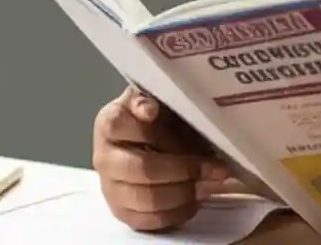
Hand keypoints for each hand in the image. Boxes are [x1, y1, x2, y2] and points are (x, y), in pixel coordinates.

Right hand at [93, 86, 239, 230]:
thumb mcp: (161, 99)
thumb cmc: (160, 117)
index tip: (187, 133)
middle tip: (216, 168)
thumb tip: (148, 109)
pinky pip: (148, 221)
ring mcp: (110, 187)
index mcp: (110, 122)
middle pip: (142, 169)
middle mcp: (104, 157)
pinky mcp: (122, 211)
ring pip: (147, 199)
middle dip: (184, 169)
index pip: (121, 126)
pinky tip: (194, 200)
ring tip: (209, 184)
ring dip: (184, 193)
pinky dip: (176, 213)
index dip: (156, 130)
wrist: (148, 140)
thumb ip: (156, 99)